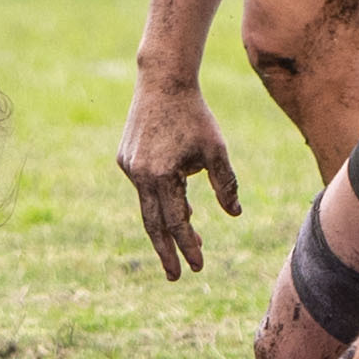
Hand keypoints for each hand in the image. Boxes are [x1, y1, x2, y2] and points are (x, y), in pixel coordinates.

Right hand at [118, 70, 238, 279]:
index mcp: (162, 176)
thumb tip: (234, 215)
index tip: (198, 266)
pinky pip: (143, 188)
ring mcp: (128, 167)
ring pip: (148, 206)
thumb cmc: (195, 116)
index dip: (188, 246)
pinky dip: (159, 200)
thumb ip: (225, 185)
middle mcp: (139, 175)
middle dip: (166, 252)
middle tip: (175, 277)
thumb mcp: (217, 151)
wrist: (162, 81)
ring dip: (166, 225)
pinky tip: (178, 204)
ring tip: (183, 241)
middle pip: (153, 224)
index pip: (176, 222)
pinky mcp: (125, 159)